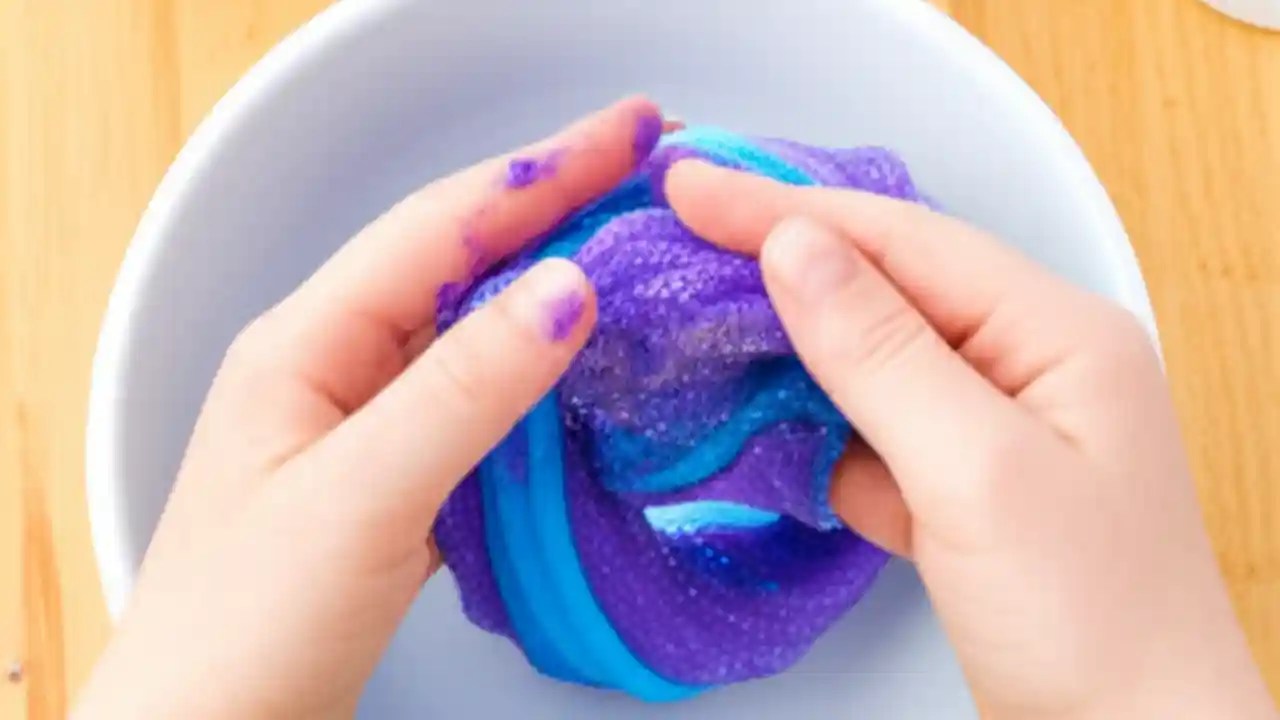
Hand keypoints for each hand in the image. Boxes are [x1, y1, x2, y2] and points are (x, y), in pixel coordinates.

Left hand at [74, 97, 663, 719]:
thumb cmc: (246, 628)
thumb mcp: (358, 496)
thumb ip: (463, 390)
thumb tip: (567, 287)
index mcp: (307, 345)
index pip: (440, 229)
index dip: (541, 172)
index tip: (630, 132)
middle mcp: (336, 367)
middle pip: (461, 262)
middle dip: (555, 208)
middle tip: (651, 170)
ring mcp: (367, 423)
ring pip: (475, 329)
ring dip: (554, 284)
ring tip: (634, 246)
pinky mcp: (397, 479)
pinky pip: (481, 399)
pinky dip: (542, 373)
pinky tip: (585, 366)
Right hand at [666, 162, 1276, 718]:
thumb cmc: (1090, 620)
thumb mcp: (978, 473)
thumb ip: (881, 353)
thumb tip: (792, 247)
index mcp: (1056, 334)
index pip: (903, 242)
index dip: (788, 209)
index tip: (691, 189)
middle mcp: (1027, 365)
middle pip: (885, 288)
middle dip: (784, 265)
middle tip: (679, 240)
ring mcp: (991, 429)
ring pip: (869, 361)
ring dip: (792, 349)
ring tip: (704, 324)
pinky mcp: (958, 489)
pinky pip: (871, 432)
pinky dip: (819, 430)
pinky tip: (772, 431)